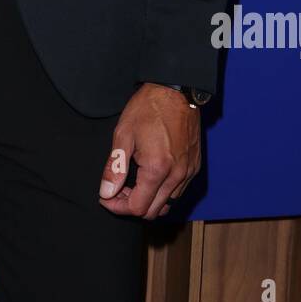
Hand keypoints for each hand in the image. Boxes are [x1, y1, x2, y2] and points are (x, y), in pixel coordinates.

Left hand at [98, 83, 201, 217]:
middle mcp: (177, 175)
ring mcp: (189, 172)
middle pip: (153, 211)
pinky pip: (179, 191)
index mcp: (157, 169)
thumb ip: (115, 167)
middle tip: (117, 190)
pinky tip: (150, 176)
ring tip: (132, 183)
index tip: (106, 197)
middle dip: (131, 205)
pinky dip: (163, 191)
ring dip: (149, 200)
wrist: (176, 90)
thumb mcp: (123, 134)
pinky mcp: (194, 166)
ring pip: (168, 204)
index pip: (137, 208)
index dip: (117, 207)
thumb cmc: (149, 108)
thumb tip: (106, 192)